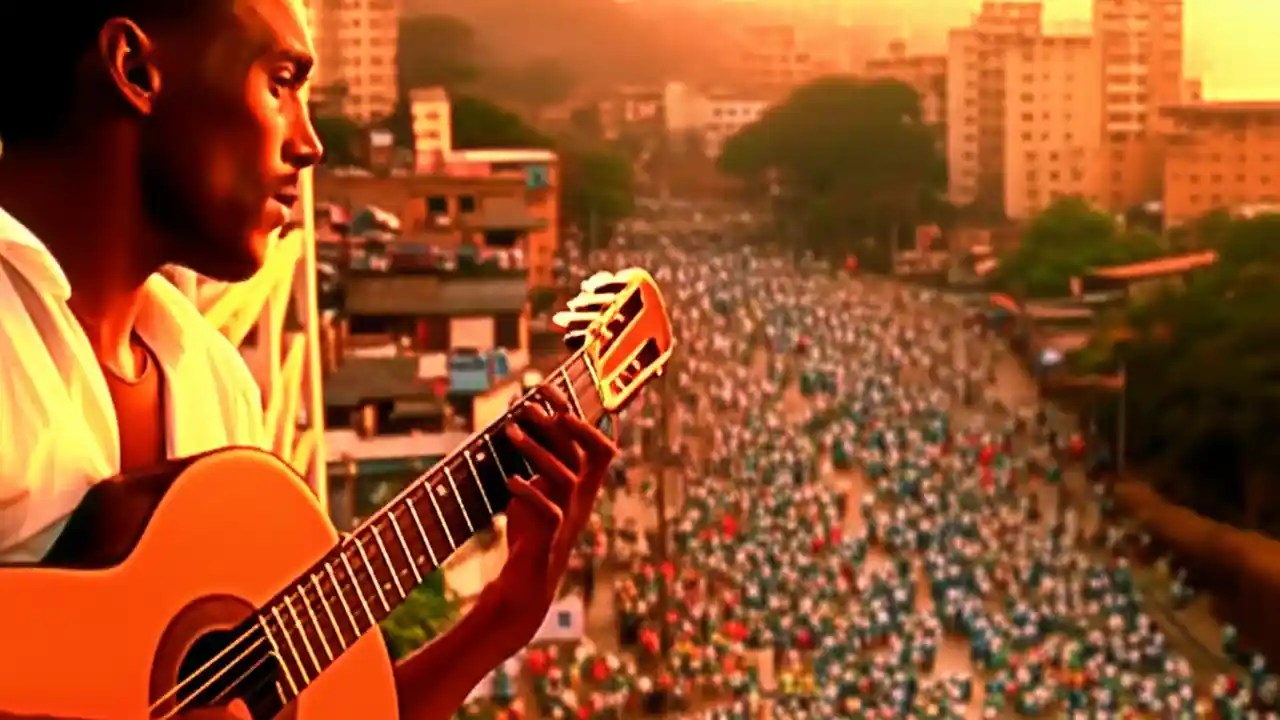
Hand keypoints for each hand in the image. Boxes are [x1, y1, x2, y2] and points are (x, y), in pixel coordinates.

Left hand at [481, 388, 615, 645]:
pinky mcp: (550, 539)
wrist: (527, 585)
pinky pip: (548, 510)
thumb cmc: (532, 535)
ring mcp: (569, 519)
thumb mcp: (536, 490)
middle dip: (562, 423)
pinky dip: (528, 491)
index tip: (550, 389)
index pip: (600, 444)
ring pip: (566, 477)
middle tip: (531, 403)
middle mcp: (583, 500)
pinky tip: (509, 480)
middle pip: (587, 453)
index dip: (581, 414)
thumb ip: (539, 463)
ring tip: (509, 432)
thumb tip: (522, 425)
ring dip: (538, 451)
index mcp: (584, 486)